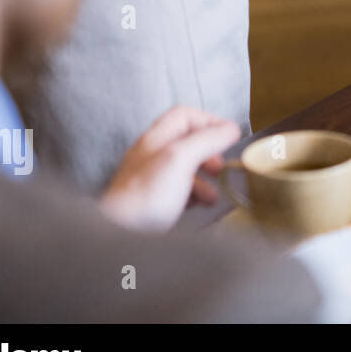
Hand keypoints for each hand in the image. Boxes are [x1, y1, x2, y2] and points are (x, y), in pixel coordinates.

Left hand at [99, 106, 240, 232]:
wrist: (120, 236)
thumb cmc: (146, 196)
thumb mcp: (181, 159)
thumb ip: (206, 140)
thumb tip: (231, 129)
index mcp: (156, 139)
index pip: (184, 115)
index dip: (209, 121)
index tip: (228, 136)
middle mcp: (151, 155)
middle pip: (187, 142)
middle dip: (210, 153)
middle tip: (220, 166)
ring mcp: (149, 178)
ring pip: (184, 168)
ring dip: (205, 178)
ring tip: (214, 194)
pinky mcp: (151, 201)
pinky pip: (178, 190)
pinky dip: (194, 195)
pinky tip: (199, 205)